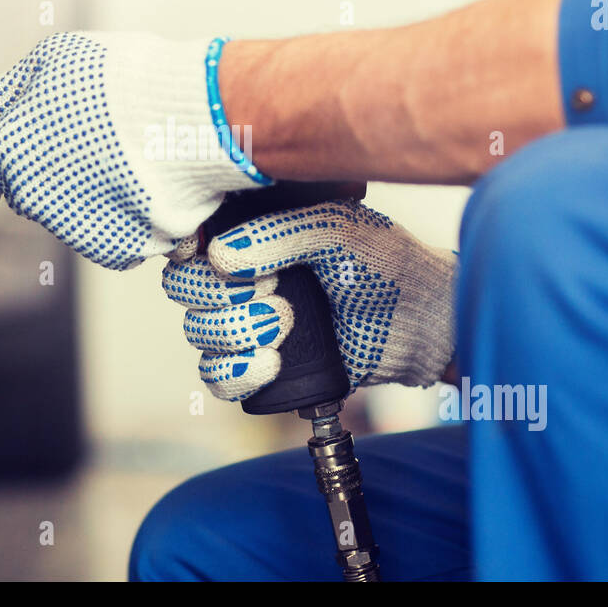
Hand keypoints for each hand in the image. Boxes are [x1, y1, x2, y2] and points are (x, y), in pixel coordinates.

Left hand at [0, 32, 263, 269]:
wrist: (192, 119)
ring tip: (121, 152)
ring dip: (87, 190)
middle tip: (84, 135)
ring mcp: (78, 229)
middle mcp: (35, 200)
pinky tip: (140, 179)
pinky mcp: (120, 248)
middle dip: (45, 170)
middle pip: (26, 194)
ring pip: (70, 214)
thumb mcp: (49, 61)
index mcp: (8, 155)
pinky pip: (112, 232)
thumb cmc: (126, 83)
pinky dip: (123, 212)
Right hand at [162, 199, 455, 400]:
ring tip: (285, 324)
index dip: (187, 248)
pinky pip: (218, 377)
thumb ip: (280, 234)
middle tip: (272, 291)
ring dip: (234, 331)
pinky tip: (270, 362)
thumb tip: (219, 257)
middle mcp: (242, 277)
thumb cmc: (385, 262)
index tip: (204, 252)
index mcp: (252, 233)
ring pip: (199, 332)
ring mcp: (250, 322)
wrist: (423, 321)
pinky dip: (235, 373)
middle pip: (184, 288)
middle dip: (218, 293)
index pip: (189, 238)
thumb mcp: (336, 229)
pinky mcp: (263, 366)